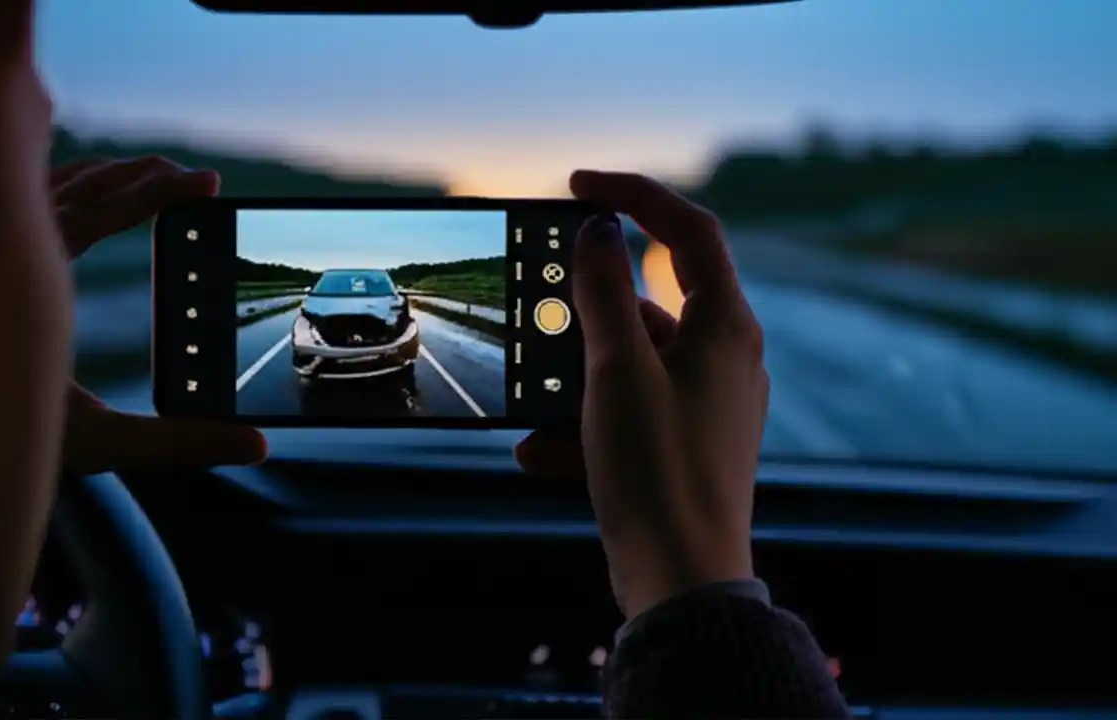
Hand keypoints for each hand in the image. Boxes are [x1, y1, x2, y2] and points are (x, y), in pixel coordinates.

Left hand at [52, 157, 266, 474]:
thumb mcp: (98, 442)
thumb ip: (178, 443)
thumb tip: (255, 445)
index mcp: (29, 282)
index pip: (107, 209)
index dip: (163, 192)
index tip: (208, 183)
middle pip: (82, 185)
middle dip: (144, 175)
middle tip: (196, 178)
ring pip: (48, 187)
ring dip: (106, 176)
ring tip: (153, 177)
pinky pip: (22, 203)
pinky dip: (63, 186)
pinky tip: (82, 195)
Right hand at [515, 171, 767, 618]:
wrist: (681, 580)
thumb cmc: (658, 472)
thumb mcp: (618, 372)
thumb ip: (605, 293)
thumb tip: (599, 233)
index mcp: (725, 328)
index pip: (688, 231)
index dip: (635, 195)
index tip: (579, 186)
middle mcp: (724, 359)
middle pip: (647, 304)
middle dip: (585, 317)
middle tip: (540, 317)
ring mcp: (705, 404)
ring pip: (628, 365)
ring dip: (573, 383)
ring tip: (535, 413)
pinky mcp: (682, 443)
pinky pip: (625, 412)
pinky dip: (583, 425)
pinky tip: (544, 453)